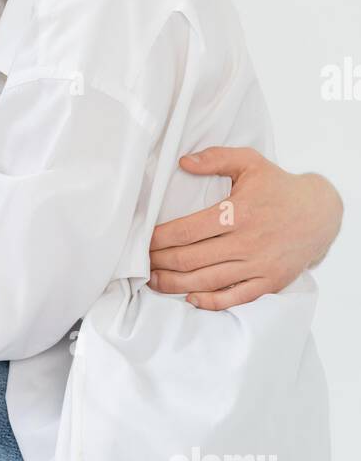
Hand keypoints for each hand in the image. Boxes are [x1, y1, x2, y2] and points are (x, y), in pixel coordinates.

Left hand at [148, 146, 342, 310]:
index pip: (187, 231)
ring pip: (207, 281)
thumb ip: (216, 158)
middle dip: (160, 262)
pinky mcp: (269, 282)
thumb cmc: (279, 187)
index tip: (143, 241)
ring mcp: (258, 265)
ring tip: (155, 281)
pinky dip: (210, 302)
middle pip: (191, 259)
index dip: (159, 239)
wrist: (319, 214)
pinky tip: (190, 298)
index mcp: (238, 212)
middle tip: (142, 263)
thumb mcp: (250, 163)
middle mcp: (247, 241)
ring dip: (175, 284)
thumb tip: (183, 162)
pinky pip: (234, 299)